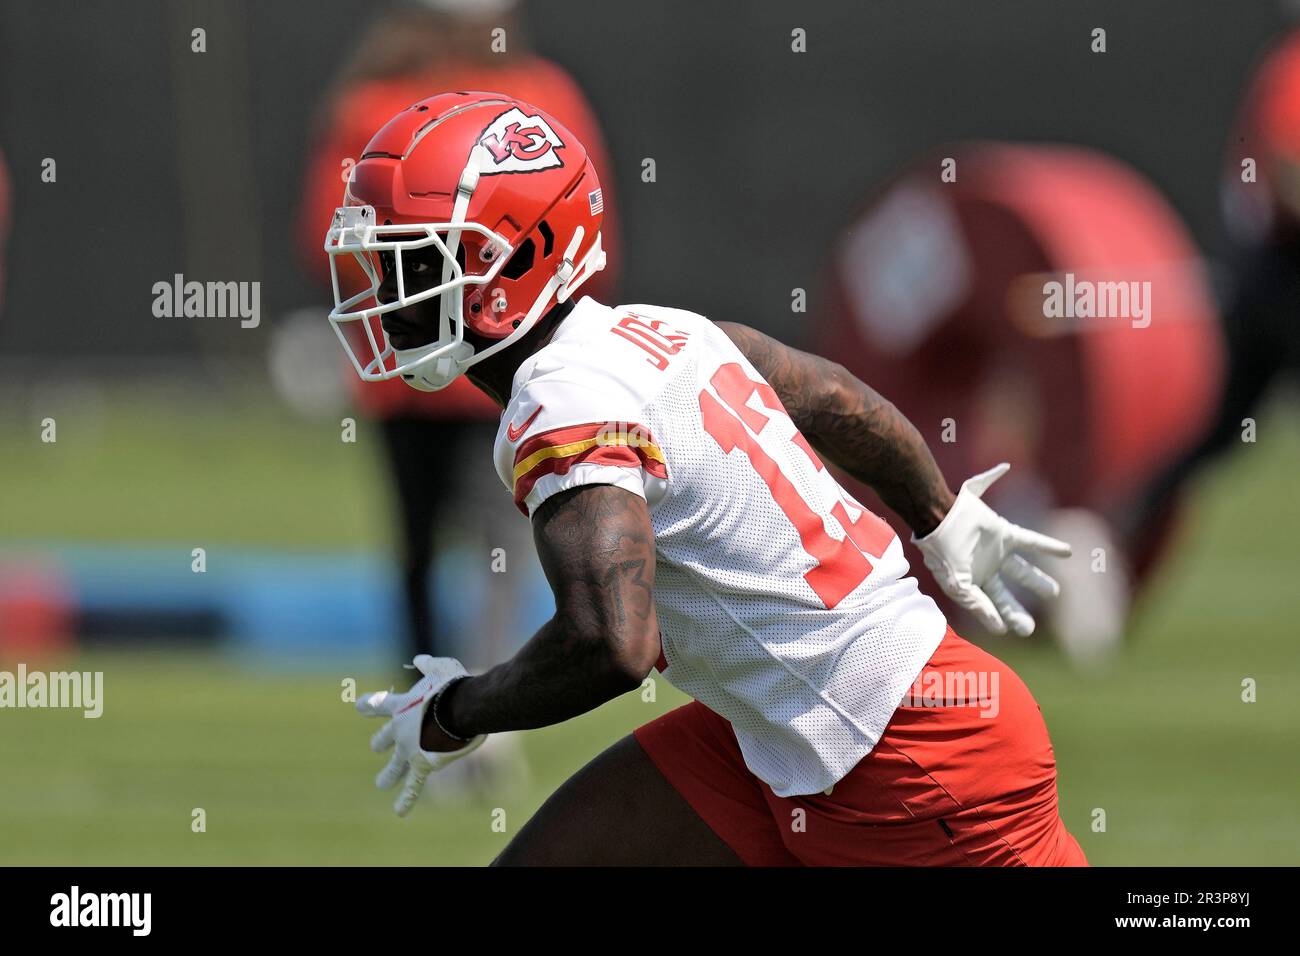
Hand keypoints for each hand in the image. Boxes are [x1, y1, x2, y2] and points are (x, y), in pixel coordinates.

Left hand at [356, 655, 486, 815]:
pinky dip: (406, 800)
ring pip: (395, 766)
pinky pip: (413, 787)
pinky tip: (399, 811)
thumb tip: (419, 659)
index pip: (380, 705)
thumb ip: (429, 665)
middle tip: (375, 746)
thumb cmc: (454, 685)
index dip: (370, 705)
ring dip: (388, 775)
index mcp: (403, 706)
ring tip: (381, 783)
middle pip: (385, 738)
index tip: (359, 705)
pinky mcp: (422, 765)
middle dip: (380, 742)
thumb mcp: (442, 667)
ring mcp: (410, 750)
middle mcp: (401, 730)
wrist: (461, 709)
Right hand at [913, 463, 1070, 635]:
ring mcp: (996, 552)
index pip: (987, 604)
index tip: (1011, 630)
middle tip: (1028, 628)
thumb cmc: (943, 553)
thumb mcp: (959, 586)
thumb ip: (979, 606)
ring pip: (1022, 571)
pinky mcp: (1006, 534)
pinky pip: (1032, 542)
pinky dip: (1049, 546)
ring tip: (1054, 593)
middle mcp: (984, 569)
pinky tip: (1067, 552)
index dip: (998, 617)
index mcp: (970, 582)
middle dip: (1015, 610)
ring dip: (1037, 581)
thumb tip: (1000, 629)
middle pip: (1004, 594)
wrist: (940, 517)